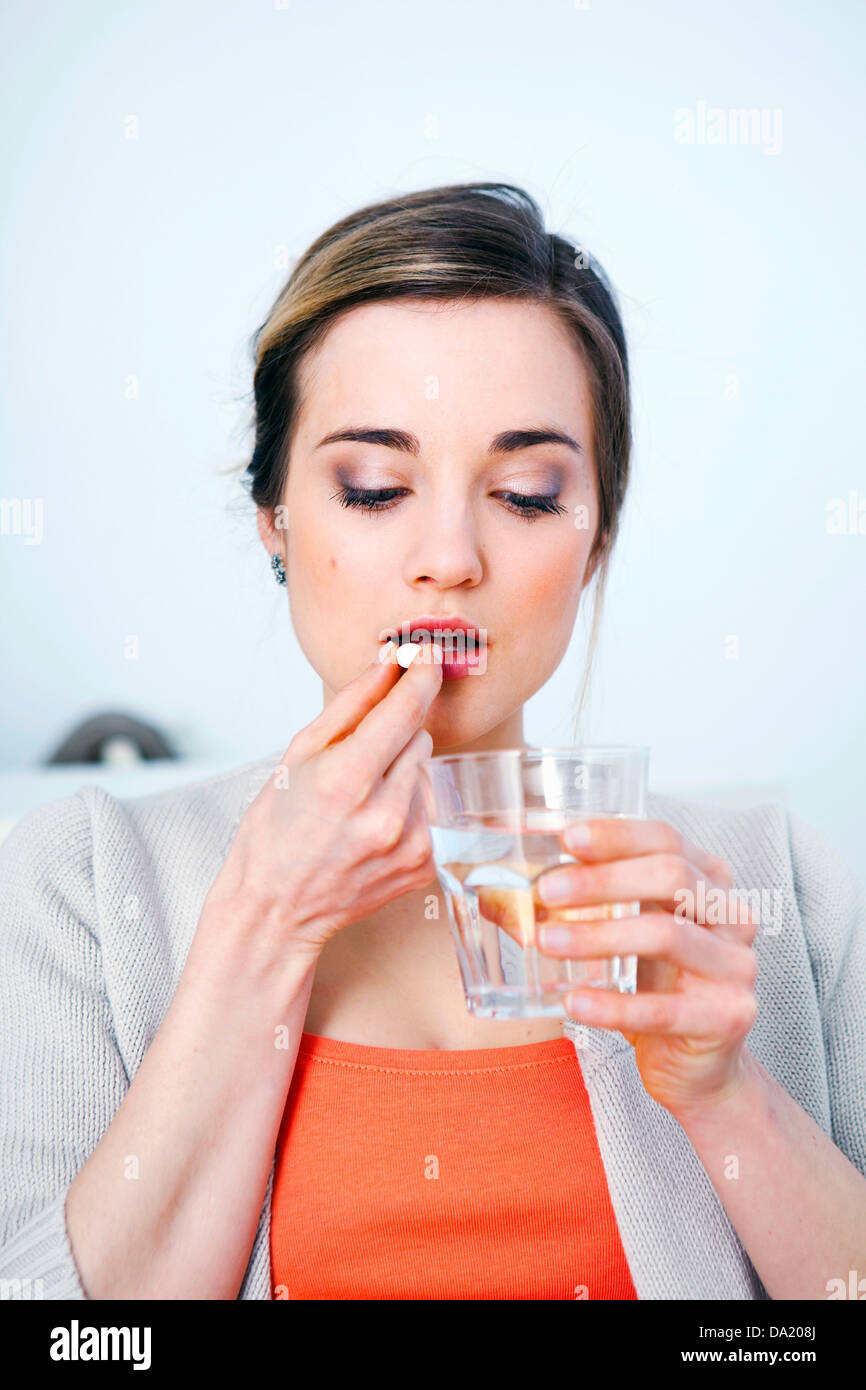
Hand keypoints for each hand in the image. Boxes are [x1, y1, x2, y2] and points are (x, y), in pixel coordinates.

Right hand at [207, 643, 442, 963]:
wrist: (278, 907)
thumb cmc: (277, 829)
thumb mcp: (298, 755)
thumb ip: (351, 704)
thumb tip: (391, 662)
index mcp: (347, 780)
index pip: (406, 709)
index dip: (421, 675)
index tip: (429, 656)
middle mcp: (387, 814)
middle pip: (421, 737)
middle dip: (396, 736)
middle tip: (358, 760)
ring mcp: (412, 844)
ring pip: (430, 770)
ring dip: (405, 771)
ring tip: (364, 798)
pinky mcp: (428, 863)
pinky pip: (437, 807)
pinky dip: (413, 803)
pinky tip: (377, 822)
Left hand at [531, 818, 759, 1117]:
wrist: (699, 1067)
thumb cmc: (658, 986)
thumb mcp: (631, 932)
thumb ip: (596, 902)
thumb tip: (508, 886)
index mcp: (711, 883)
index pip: (667, 840)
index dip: (617, 835)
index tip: (566, 838)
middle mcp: (733, 917)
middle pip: (670, 877)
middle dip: (601, 880)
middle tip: (546, 891)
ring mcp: (736, 968)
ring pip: (665, 935)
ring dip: (597, 936)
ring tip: (547, 941)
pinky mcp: (728, 1018)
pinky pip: (663, 1009)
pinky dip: (612, 1005)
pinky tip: (573, 1003)